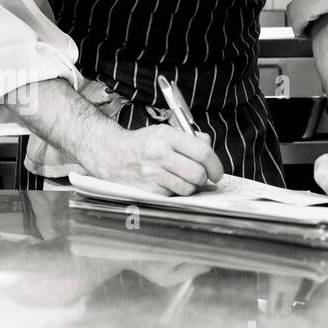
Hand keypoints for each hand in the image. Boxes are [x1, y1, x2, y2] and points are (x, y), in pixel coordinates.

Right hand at [84, 123, 224, 195]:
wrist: (110, 154)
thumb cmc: (141, 144)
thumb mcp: (164, 132)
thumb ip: (190, 139)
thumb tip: (209, 148)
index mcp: (166, 136)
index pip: (202, 152)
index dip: (215, 165)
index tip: (217, 172)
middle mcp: (159, 154)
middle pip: (197, 173)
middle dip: (203, 178)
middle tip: (201, 177)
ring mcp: (152, 174)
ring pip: (187, 188)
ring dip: (189, 186)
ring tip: (181, 178)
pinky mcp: (147, 190)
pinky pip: (173, 195)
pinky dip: (174, 191)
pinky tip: (166, 183)